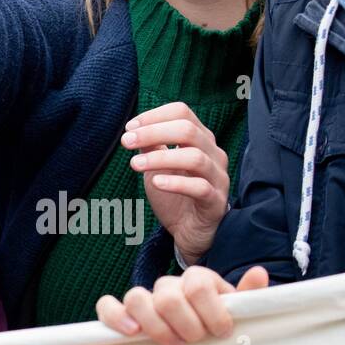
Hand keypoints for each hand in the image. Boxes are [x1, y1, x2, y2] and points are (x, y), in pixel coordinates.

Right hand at [96, 264, 269, 344]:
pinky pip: (107, 305)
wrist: (201, 331)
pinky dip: (115, 316)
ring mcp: (145, 299)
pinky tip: (131, 331)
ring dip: (156, 325)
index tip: (222, 330)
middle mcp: (168, 285)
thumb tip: (258, 273)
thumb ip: (248, 295)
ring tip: (174, 343)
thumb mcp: (238, 310)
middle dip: (186, 324)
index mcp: (196, 280)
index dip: (211, 311)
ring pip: (136, 297)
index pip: (198, 284)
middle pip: (168, 294)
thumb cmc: (218, 322)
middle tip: (197, 339)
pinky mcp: (125, 314)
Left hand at [123, 102, 229, 264]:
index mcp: (200, 139)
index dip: (154, 116)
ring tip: (135, 165)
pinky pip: (200, 188)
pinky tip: (156, 183)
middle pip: (188, 130)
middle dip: (153, 132)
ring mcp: (218, 178)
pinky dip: (176, 183)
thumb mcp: (157, 166)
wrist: (189, 232)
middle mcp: (214, 154)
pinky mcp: (216, 202)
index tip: (129, 128)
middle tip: (126, 142)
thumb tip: (134, 129)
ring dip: (160, 158)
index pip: (183, 112)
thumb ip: (150, 146)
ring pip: (195, 157)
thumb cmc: (175, 195)